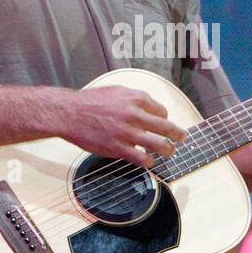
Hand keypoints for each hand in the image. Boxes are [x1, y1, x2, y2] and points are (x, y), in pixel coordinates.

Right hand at [58, 86, 187, 168]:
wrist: (69, 113)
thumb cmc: (90, 101)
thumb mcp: (116, 90)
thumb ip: (135, 98)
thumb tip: (150, 107)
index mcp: (136, 99)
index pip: (162, 111)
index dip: (164, 119)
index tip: (162, 124)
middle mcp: (135, 114)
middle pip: (166, 127)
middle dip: (177, 134)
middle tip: (182, 138)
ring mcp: (127, 133)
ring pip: (158, 144)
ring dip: (168, 150)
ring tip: (169, 152)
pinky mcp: (118, 148)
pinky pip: (141, 158)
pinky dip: (149, 161)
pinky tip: (149, 161)